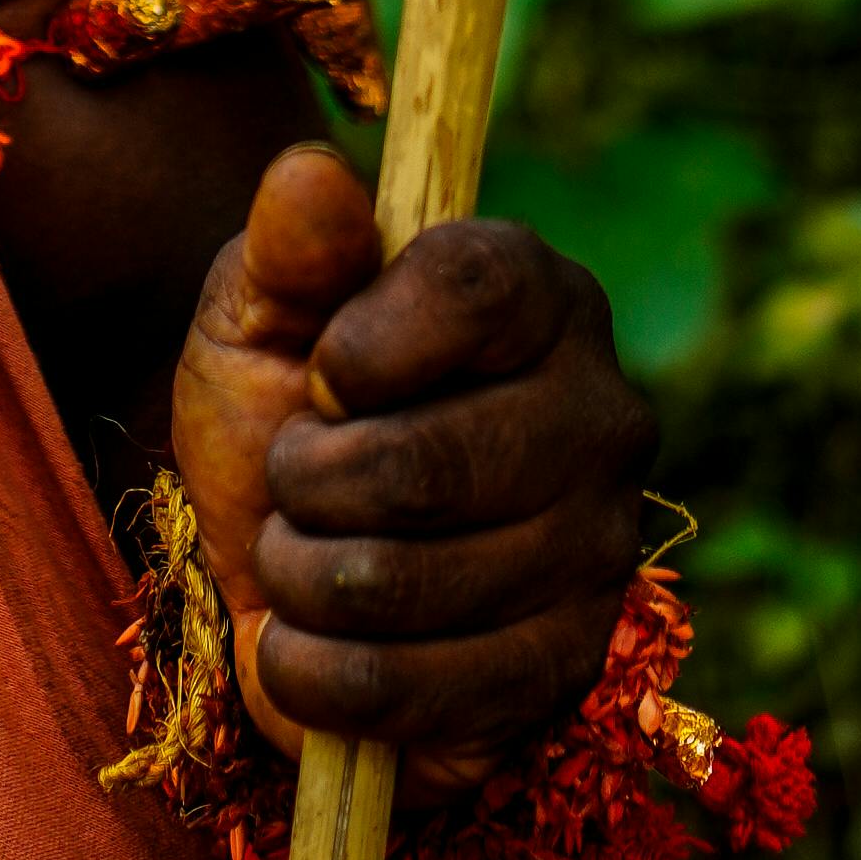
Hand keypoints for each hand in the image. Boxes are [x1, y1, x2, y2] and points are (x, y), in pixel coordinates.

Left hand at [169, 143, 651, 790]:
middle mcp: (602, 416)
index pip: (473, 288)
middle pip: (427, 462)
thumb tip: (310, 171)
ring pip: (405, 582)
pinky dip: (317, 673)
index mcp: (540, 295)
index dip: (362, 346)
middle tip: (292, 480)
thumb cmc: (280, 412)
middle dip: (305, 482)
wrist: (279, 563)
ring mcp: (599, 552)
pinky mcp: (564, 671)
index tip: (320, 377)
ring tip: (302, 555)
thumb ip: (285, 247)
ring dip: (301, 577)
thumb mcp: (258, 314)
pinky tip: (311, 642)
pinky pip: (413, 688)